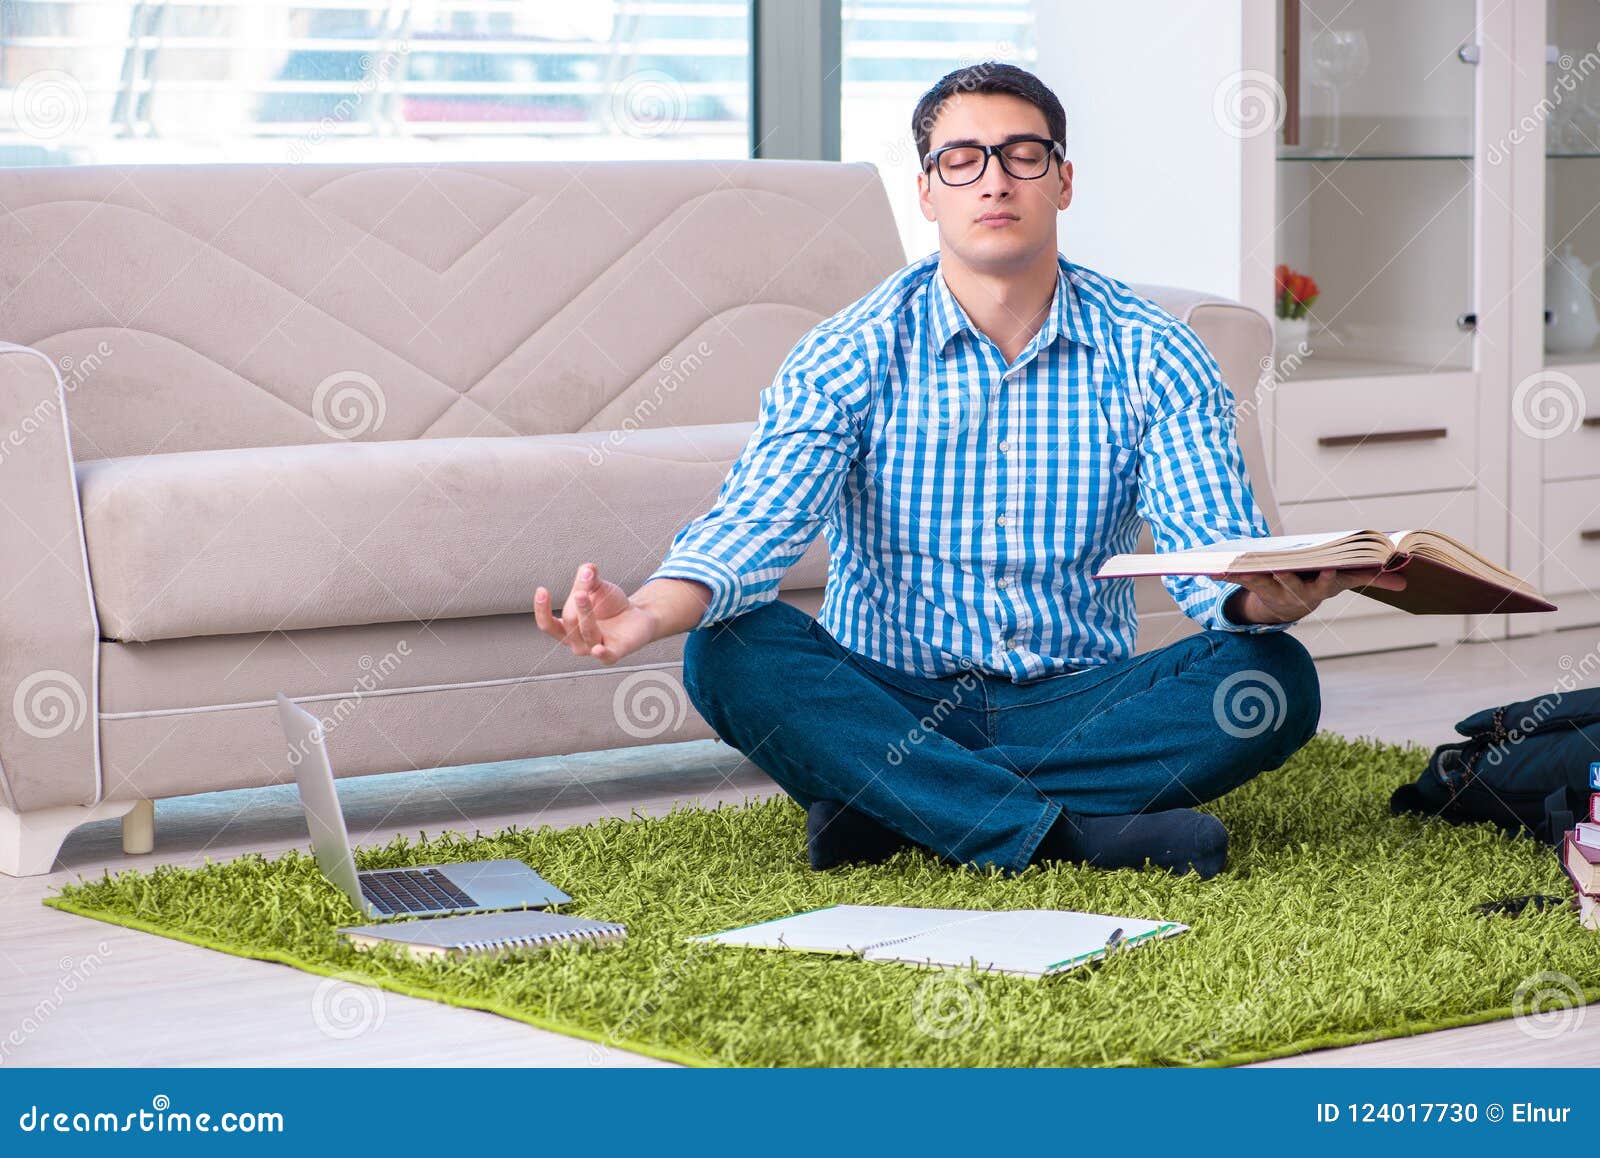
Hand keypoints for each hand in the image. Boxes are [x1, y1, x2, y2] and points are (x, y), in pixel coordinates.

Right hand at [534, 563, 659, 665]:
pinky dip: (602, 654)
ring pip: (587, 633)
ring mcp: (595, 648)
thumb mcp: (598, 588)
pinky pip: (607, 657)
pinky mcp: (615, 652)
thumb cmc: (612, 605)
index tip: (542, 591)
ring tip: (583, 595)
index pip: (548, 625)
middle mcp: (578, 642)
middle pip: (569, 622)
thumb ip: (589, 578)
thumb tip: (587, 568)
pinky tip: (598, 649)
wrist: (638, 615)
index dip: (542, 610)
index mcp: (568, 629)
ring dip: (585, 614)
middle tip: (583, 583)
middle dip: (575, 602)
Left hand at [1218, 567, 1406, 624]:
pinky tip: (1207, 569)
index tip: (1331, 568)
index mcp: (1320, 588)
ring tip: (1236, 567)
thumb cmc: (1318, 583)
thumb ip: (1372, 579)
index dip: (1330, 577)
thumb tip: (1406, 581)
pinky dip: (1223, 574)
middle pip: (1291, 584)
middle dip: (1285, 576)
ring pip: (1261, 583)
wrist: (1285, 605)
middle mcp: (1297, 593)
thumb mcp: (1344, 581)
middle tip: (1279, 569)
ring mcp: (1274, 591)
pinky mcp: (1254, 588)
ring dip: (1248, 575)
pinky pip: (1237, 581)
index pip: (1328, 583)